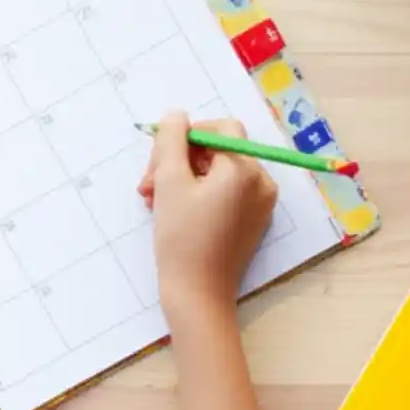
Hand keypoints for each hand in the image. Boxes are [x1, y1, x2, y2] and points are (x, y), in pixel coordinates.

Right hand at [137, 111, 277, 311]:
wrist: (197, 295)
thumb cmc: (181, 237)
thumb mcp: (169, 180)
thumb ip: (172, 139)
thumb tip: (177, 115)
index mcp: (245, 169)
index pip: (220, 128)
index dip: (187, 134)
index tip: (160, 156)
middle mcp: (261, 182)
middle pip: (217, 151)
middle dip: (179, 161)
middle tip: (148, 184)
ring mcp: (260, 204)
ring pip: (217, 172)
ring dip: (183, 178)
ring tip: (154, 199)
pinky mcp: (252, 221)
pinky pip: (226, 192)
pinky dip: (199, 194)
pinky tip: (173, 210)